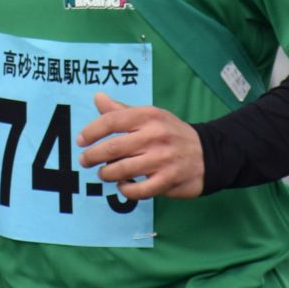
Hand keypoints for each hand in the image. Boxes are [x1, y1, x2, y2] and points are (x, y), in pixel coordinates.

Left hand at [77, 92, 204, 200]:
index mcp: (148, 116)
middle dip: (93, 156)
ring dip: (107, 173)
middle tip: (84, 161)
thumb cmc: (171, 133)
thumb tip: (97, 97)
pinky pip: (139, 190)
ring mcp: (162, 159)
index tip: (80, 140)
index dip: (91, 131)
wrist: (208, 154)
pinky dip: (126, 189)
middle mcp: (155, 135)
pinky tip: (122, 185)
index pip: (112, 121)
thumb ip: (122, 110)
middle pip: (113, 147)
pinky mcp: (168, 180)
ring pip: (123, 169)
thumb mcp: (150, 116)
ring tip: (103, 173)